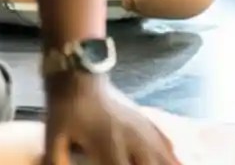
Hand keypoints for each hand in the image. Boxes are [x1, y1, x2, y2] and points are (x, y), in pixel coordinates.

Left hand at [45, 74, 179, 164]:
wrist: (80, 78)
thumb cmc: (65, 111)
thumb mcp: (54, 138)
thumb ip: (57, 161)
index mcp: (108, 146)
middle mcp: (131, 139)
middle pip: (151, 164)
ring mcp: (142, 128)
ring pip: (163, 154)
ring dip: (170, 164)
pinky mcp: (145, 121)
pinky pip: (165, 141)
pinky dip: (173, 154)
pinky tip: (180, 161)